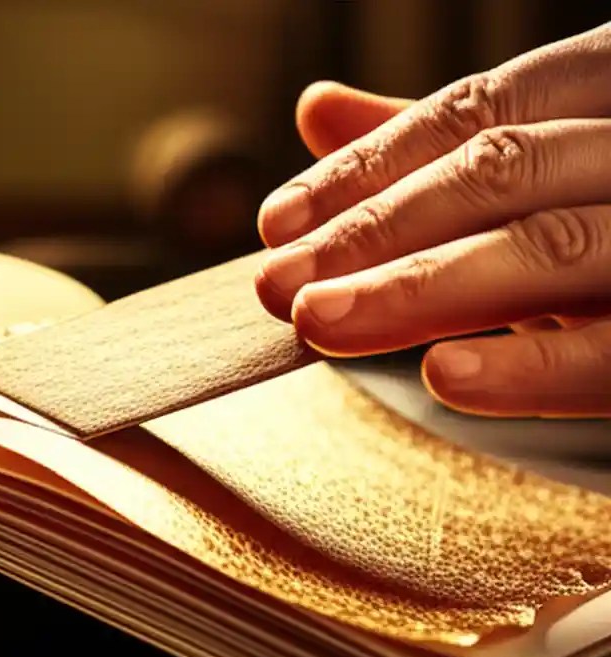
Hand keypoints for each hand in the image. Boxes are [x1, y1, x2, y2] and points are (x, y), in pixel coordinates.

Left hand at [254, 24, 610, 417]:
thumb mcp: (552, 174)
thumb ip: (446, 147)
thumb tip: (317, 108)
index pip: (478, 111)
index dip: (368, 168)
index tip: (276, 223)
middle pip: (501, 172)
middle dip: (373, 229)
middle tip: (274, 283)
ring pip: (554, 247)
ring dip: (421, 289)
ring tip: (320, 321)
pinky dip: (536, 365)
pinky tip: (446, 377)